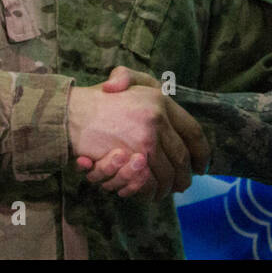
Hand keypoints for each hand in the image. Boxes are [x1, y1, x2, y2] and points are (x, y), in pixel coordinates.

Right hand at [73, 67, 208, 198]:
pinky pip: (150, 180)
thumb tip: (165, 90)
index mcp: (160, 100)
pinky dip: (150, 191)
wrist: (70, 112)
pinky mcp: (133, 155)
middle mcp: (157, 118)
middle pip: (181, 157)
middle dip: (183, 176)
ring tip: (163, 193)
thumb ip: (144, 82)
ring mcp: (146, 137)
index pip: (193, 131)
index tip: (201, 166)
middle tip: (181, 186)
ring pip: (167, 172)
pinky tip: (148, 193)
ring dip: (167, 187)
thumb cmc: (97, 99)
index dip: (201, 152)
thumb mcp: (124, 79)